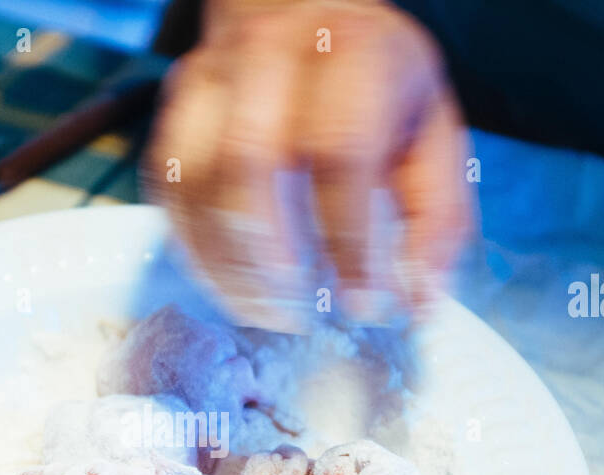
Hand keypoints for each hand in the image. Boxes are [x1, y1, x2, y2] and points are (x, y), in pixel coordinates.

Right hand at [145, 0, 473, 330]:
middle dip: (270, 255)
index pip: (340, 149)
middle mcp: (272, 53)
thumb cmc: (375, 89)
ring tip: (264, 310)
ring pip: (195, 178)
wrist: (307, 14)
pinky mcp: (176, 107)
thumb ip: (434, 218)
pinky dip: (195, 249)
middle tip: (297, 314)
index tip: (363, 303)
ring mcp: (213, 77)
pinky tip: (230, 284)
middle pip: (248, 159)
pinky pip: (169, 188)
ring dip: (226, 262)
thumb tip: (418, 302)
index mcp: (353, 52)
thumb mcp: (431, 135)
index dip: (349, 237)